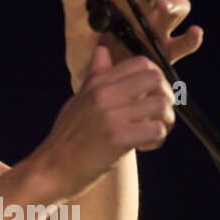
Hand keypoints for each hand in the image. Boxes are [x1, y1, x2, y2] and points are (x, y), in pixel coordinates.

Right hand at [29, 44, 175, 201]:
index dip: (155, 78)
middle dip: (167, 97)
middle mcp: (103, 94)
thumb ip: (95, 76)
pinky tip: (144, 146)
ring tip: (152, 133)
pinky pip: (156, 130)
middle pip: (155, 79)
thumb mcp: (78, 100)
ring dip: (165, 122)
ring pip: (160, 105)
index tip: (150, 96)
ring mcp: (110, 115)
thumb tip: (102, 51)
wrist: (52, 168)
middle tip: (159, 115)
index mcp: (97, 84)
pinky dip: (157, 140)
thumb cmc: (67, 137)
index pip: (140, 63)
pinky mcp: (117, 137)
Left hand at [52, 0, 202, 90]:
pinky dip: (193, 38)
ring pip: (179, 8)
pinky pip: (185, 44)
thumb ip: (73, 2)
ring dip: (175, 4)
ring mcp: (159, 31)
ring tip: (161, 7)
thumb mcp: (76, 27)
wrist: (94, 87)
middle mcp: (146, 9)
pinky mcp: (167, 54)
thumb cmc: (85, 52)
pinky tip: (194, 33)